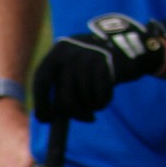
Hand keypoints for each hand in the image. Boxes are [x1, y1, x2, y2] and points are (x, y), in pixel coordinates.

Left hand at [31, 13, 165, 121]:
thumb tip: (44, 117)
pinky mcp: (106, 63)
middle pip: (64, 97)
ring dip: (90, 108)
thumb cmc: (91, 66)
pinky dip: (102, 103)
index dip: (42, 104)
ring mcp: (88, 57)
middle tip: (84, 118)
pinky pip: (100, 95)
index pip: (41, 82)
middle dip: (74, 113)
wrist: (124, 46)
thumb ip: (59, 85)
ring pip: (83, 99)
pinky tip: (103, 101)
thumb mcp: (71, 67)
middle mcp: (70, 53)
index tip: (47, 120)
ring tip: (96, 104)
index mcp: (56, 53)